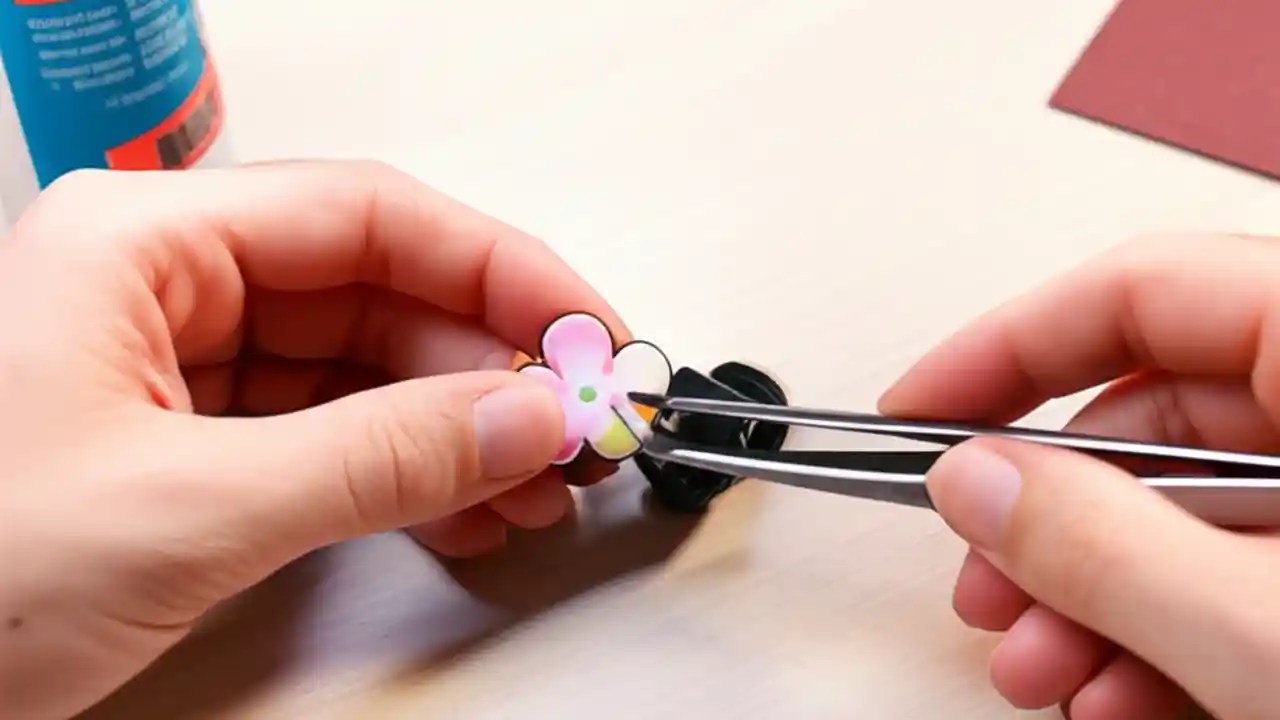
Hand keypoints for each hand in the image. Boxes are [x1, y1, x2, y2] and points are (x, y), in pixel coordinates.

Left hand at [0, 161, 626, 719]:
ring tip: (540, 481)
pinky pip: (331, 436)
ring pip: (364, 371)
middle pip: (378, 294)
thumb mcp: (189, 509)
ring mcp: (178, 370)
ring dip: (463, 426)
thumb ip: (380, 456)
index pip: (370, 217)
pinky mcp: (191, 447)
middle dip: (492, 365)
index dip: (501, 270)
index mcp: (142, 243)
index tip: (588, 331)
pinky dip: (408, 473)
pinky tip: (468, 506)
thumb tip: (524, 416)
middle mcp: (163, 289)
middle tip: (580, 423)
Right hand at [881, 234, 1279, 719]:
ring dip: (1091, 594)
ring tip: (1046, 668)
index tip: (920, 412)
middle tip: (987, 583)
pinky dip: (1167, 628)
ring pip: (1185, 507)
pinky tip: (1125, 690)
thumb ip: (1106, 547)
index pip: (1139, 290)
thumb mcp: (1263, 627)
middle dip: (1048, 520)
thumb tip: (978, 484)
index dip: (1008, 349)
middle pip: (1150, 416)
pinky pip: (1238, 565)